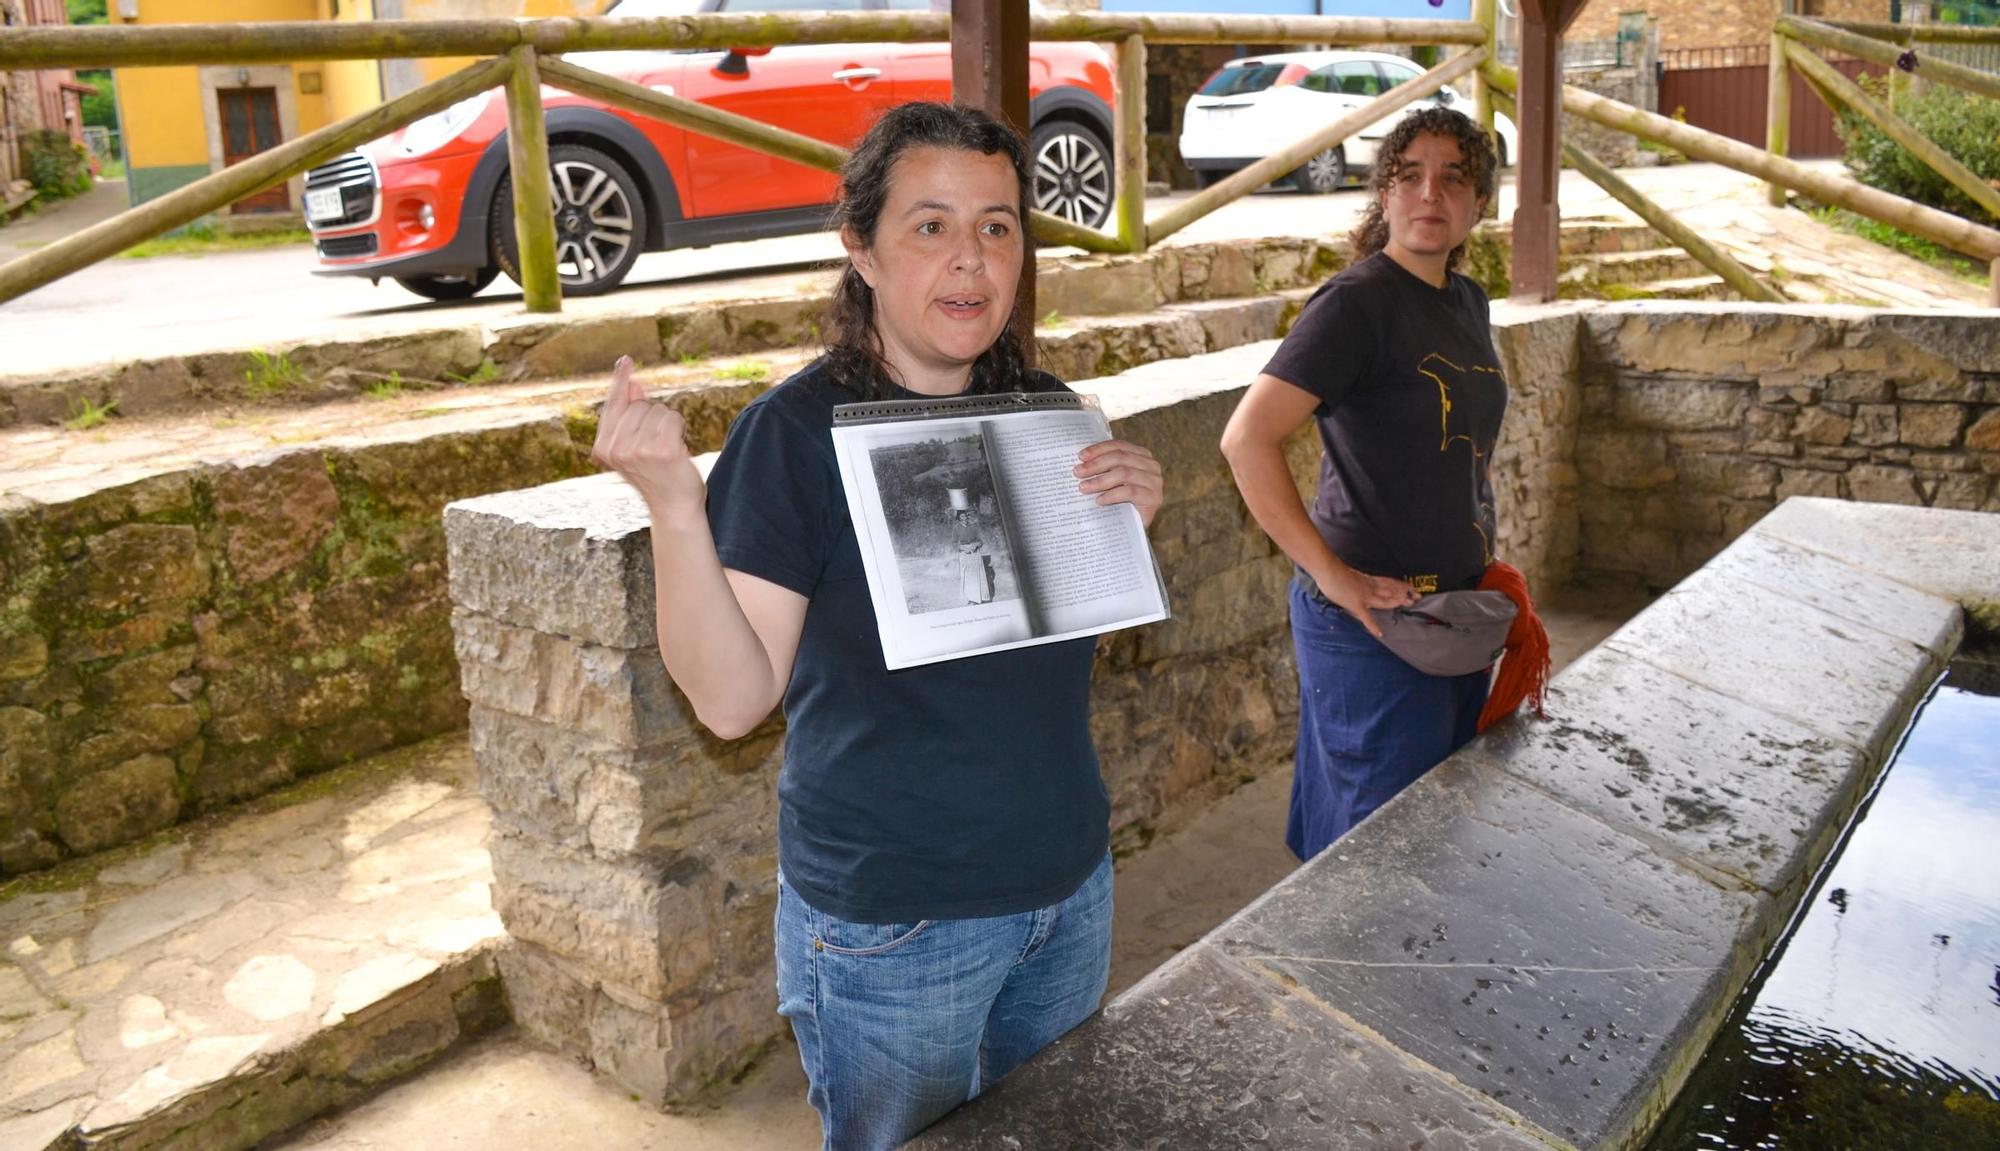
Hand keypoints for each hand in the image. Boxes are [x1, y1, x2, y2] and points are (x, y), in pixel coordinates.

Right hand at [590, 355, 703, 516]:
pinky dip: (680, 429)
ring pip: (658, 410)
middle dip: (654, 417)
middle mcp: (615, 449)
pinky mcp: (661, 450)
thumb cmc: (657, 476)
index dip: (620, 381)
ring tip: (667, 450)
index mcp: (603, 448)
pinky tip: (678, 449)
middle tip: (658, 446)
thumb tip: (634, 383)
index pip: (613, 405)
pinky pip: (673, 418)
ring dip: (668, 425)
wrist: (674, 508)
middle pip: (639, 405)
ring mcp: (637, 450)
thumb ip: (632, 414)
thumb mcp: (636, 445)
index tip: (626, 360)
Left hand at [1076, 439, 1163, 527]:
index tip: (1081, 456)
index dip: (1099, 449)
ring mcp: (1155, 482)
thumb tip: (1080, 462)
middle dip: (1096, 464)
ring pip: (1124, 473)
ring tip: (1083, 488)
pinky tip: (1099, 500)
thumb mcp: (1111, 480)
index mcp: (1142, 455)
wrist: (1134, 529)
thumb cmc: (1120, 502)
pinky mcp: (1154, 498)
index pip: (1119, 446)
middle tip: (1078, 472)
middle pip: (1120, 458)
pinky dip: (1111, 495)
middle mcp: (1151, 466)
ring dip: (1100, 480)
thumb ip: (1103, 468)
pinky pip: (1130, 492)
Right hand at [1315, 566, 1418, 638]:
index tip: (1411, 587)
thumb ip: (1356, 581)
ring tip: (1409, 605)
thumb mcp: (1349, 575)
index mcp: (1368, 581)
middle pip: (1390, 591)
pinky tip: (1380, 633)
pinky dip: (1373, 625)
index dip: (1401, 585)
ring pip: (1384, 600)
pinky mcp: (1356, 605)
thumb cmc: (1334, 571)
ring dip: (1397, 602)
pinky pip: (1366, 617)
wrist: (1328, 570)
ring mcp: (1364, 597)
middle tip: (1418, 596)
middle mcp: (1370, 588)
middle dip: (1405, 594)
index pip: (1388, 583)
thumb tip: (1357, 584)